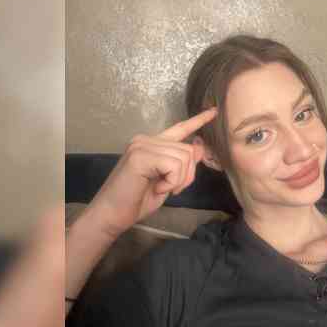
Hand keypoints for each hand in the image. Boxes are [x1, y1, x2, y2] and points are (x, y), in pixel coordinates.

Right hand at [90, 107, 217, 236]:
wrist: (111, 215)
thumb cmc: (136, 201)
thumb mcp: (168, 181)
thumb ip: (182, 164)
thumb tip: (199, 146)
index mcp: (152, 144)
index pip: (179, 129)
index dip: (198, 121)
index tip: (214, 111)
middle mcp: (146, 139)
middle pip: (188, 150)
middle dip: (186, 175)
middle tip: (170, 189)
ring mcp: (142, 145)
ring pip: (184, 158)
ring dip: (178, 180)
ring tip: (161, 189)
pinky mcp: (140, 155)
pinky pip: (174, 165)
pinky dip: (171, 182)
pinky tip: (157, 188)